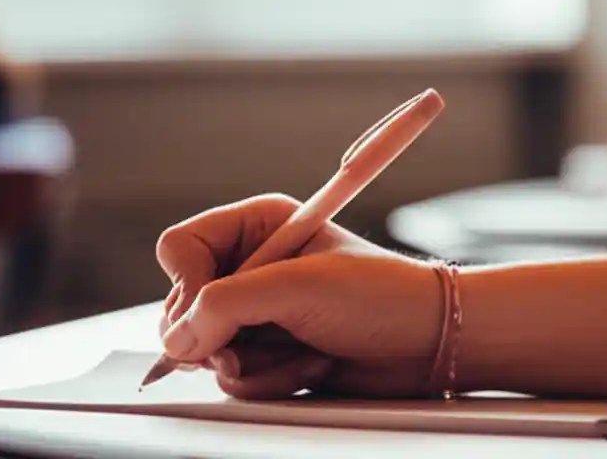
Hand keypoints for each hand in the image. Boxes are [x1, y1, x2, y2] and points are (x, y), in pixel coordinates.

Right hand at [155, 194, 442, 398]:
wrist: (428, 343)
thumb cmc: (380, 295)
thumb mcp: (297, 287)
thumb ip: (226, 307)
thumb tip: (177, 341)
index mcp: (255, 226)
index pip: (180, 249)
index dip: (188, 284)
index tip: (216, 308)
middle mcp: (250, 266)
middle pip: (181, 308)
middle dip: (220, 336)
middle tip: (251, 343)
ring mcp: (257, 313)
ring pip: (205, 351)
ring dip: (255, 362)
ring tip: (305, 348)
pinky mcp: (269, 352)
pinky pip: (233, 378)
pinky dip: (270, 380)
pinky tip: (311, 364)